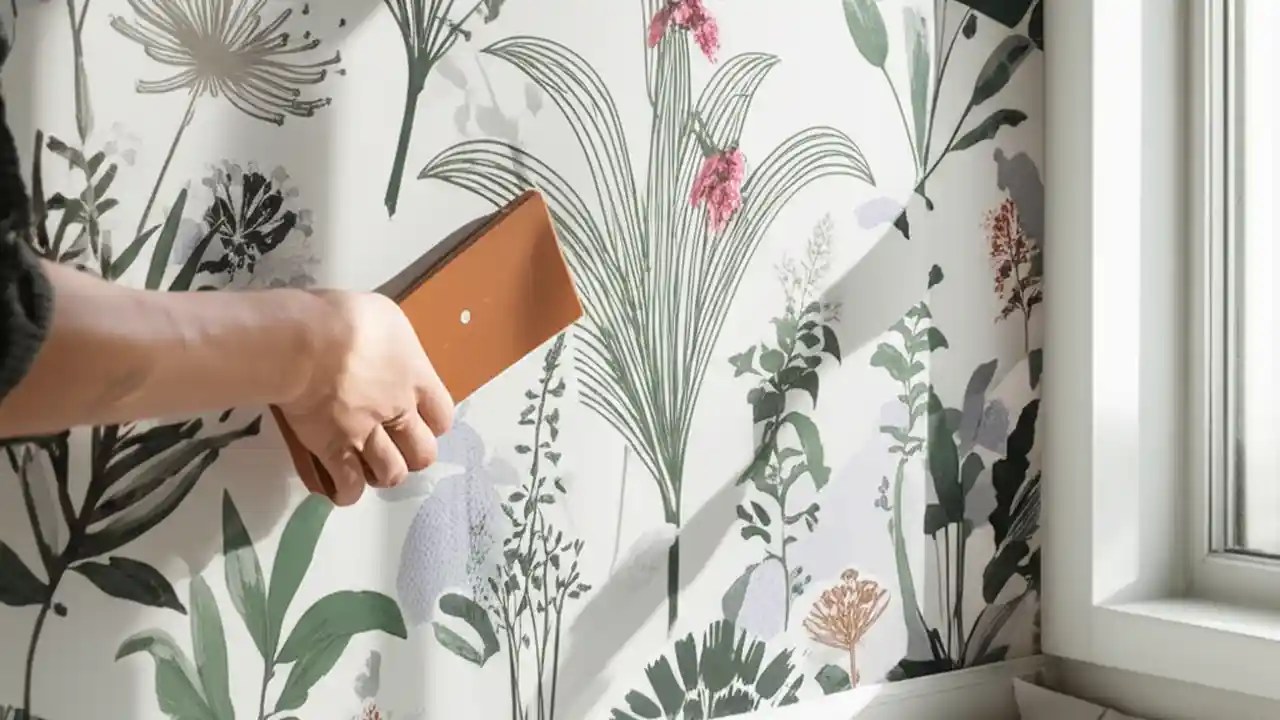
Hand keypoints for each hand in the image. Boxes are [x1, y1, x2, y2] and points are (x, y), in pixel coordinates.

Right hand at [277, 291, 452, 505]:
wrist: (304, 341)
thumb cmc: (344, 318)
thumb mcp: (383, 317)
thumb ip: (393, 344)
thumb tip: (387, 350)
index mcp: (415, 378)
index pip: (442, 415)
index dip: (433, 423)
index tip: (420, 421)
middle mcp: (398, 412)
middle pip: (423, 452)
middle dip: (412, 454)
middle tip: (394, 447)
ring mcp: (366, 435)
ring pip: (391, 473)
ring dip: (384, 474)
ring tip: (370, 467)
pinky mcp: (332, 450)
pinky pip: (349, 485)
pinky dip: (347, 491)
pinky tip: (341, 486)